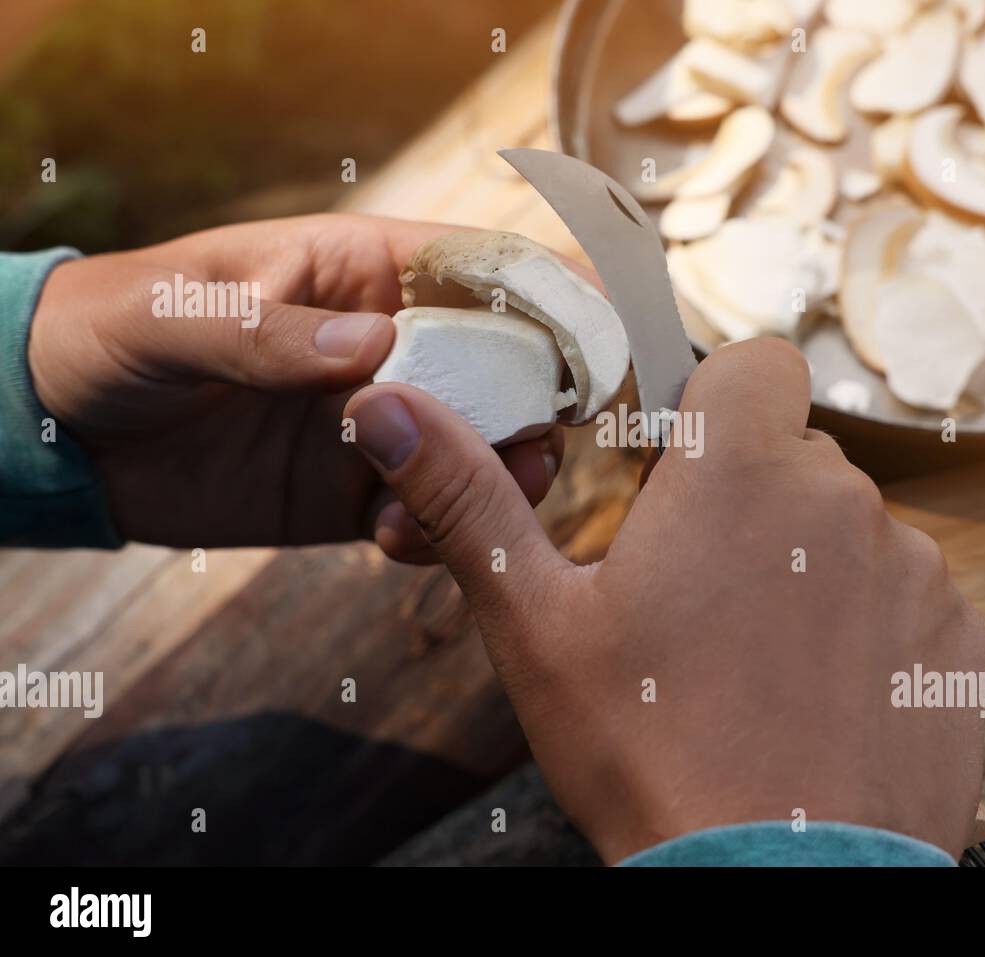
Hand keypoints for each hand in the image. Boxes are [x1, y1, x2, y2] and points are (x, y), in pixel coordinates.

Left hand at [28, 213, 561, 558]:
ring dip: (497, 483)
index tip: (611, 335)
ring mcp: (382, 424)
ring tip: (465, 511)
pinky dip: (435, 533)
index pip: (486, 268)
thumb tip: (375, 350)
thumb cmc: (114, 332)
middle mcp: (392, 347)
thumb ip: (270, 333)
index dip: (558, 293)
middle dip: (540, 410)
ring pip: (484, 450)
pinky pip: (428, 514)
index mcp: (363, 273)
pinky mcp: (355, 493)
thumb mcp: (177, 316)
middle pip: (511, 369)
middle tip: (531, 455)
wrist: (60, 434)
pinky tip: (392, 539)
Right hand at [343, 338, 984, 861]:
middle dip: (751, 503)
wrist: (772, 884)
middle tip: (698, 596)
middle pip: (796, 458)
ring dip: (811, 570)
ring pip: (851, 532)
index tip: (686, 469)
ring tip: (759, 664)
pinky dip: (870, 630)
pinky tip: (821, 698)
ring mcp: (916, 571)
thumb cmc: (649, 755)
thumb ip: (470, 502)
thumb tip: (387, 408)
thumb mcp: (538, 627)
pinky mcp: (958, 640)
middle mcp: (844, 502)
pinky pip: (909, 600)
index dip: (720, 404)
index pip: (757, 364)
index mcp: (740, 472)